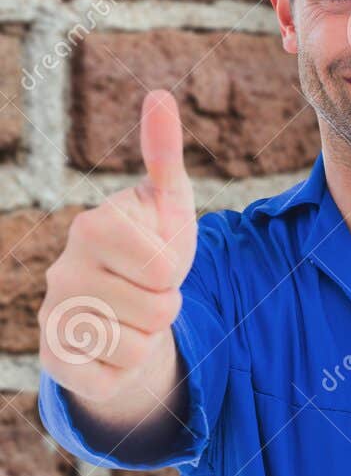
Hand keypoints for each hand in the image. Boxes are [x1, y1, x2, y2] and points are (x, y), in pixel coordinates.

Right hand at [38, 90, 196, 405]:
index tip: (155, 263)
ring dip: (146, 339)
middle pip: (158, 310)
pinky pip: (113, 379)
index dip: (172, 272)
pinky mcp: (55, 360)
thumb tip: (159, 96)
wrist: (121, 311)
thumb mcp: (168, 207)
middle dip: (164, 308)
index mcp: (93, 226)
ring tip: (129, 320)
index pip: (163, 267)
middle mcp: (63, 268)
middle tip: (144, 294)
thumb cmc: (149, 252)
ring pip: (138, 348)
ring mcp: (53, 315)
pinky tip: (109, 349)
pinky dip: (124, 371)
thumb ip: (163, 156)